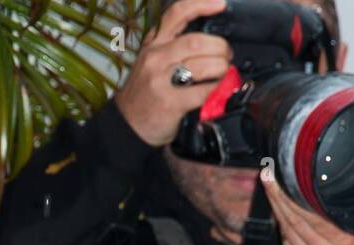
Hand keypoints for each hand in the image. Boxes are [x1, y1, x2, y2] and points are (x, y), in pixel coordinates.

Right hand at [113, 0, 231, 146]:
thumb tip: (210, 41)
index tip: (220, 5)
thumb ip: (174, 47)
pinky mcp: (171, 102)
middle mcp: (155, 58)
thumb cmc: (144, 92)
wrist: (127, 124)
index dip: (201, 5)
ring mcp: (161, 81)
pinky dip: (216, 90)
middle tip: (226, 55)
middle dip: (220, 47)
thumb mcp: (151, 61)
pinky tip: (216, 91)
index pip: (177, 14)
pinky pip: (203, 91)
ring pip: (204, 65)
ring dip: (221, 68)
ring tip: (223, 73)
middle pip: (197, 41)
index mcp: (153, 44)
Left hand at [264, 176, 353, 244]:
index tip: (282, 174)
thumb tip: (332, 190)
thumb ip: (350, 215)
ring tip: (269, 187)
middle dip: (278, 195)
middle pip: (293, 217)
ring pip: (286, 228)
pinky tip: (279, 211)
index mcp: (343, 240)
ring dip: (276, 207)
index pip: (310, 211)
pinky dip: (282, 224)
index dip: (293, 192)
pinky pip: (286, 241)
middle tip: (267, 175)